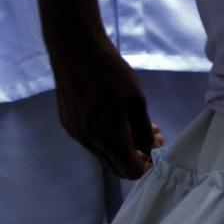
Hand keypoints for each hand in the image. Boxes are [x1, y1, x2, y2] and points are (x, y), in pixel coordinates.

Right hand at [48, 27, 158, 178]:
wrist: (75, 52)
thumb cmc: (111, 73)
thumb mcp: (137, 100)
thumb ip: (143, 128)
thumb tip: (149, 148)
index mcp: (108, 137)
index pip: (129, 171)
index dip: (145, 166)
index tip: (155, 151)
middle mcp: (89, 141)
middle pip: (115, 167)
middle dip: (135, 157)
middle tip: (151, 138)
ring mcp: (75, 134)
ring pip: (103, 153)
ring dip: (122, 145)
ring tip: (139, 124)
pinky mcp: (68, 124)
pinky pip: (92, 141)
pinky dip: (107, 137)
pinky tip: (117, 118)